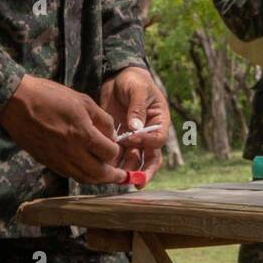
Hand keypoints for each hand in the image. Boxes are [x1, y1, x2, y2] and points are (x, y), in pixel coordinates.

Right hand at [0, 74, 122, 183]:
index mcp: (83, 134)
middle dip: (112, 176)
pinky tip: (86, 169)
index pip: (109, 153)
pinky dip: (81, 175)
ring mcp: (57, 159)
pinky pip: (68, 174)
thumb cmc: (51, 97)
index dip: (117, 152)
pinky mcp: (46, 161)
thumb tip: (112, 135)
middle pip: (98, 173)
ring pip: (83, 177)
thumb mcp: (84, 101)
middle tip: (122, 176)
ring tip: (107, 177)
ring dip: (97, 179)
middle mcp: (71, 151)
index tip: (119, 148)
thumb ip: (102, 120)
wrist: (16, 102)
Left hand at [99, 66, 170, 188]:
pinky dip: (112, 164)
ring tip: (114, 176)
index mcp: (159, 121)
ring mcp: (134, 140)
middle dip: (145, 172)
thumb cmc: (134, 81)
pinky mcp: (119, 141)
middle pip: (150, 158)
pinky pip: (118, 157)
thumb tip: (136, 128)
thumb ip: (137, 108)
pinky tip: (103, 168)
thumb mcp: (138, 90)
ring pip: (134, 161)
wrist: (118, 79)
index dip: (147, 142)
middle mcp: (148, 134)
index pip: (158, 139)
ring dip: (126, 170)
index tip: (133, 138)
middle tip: (137, 182)